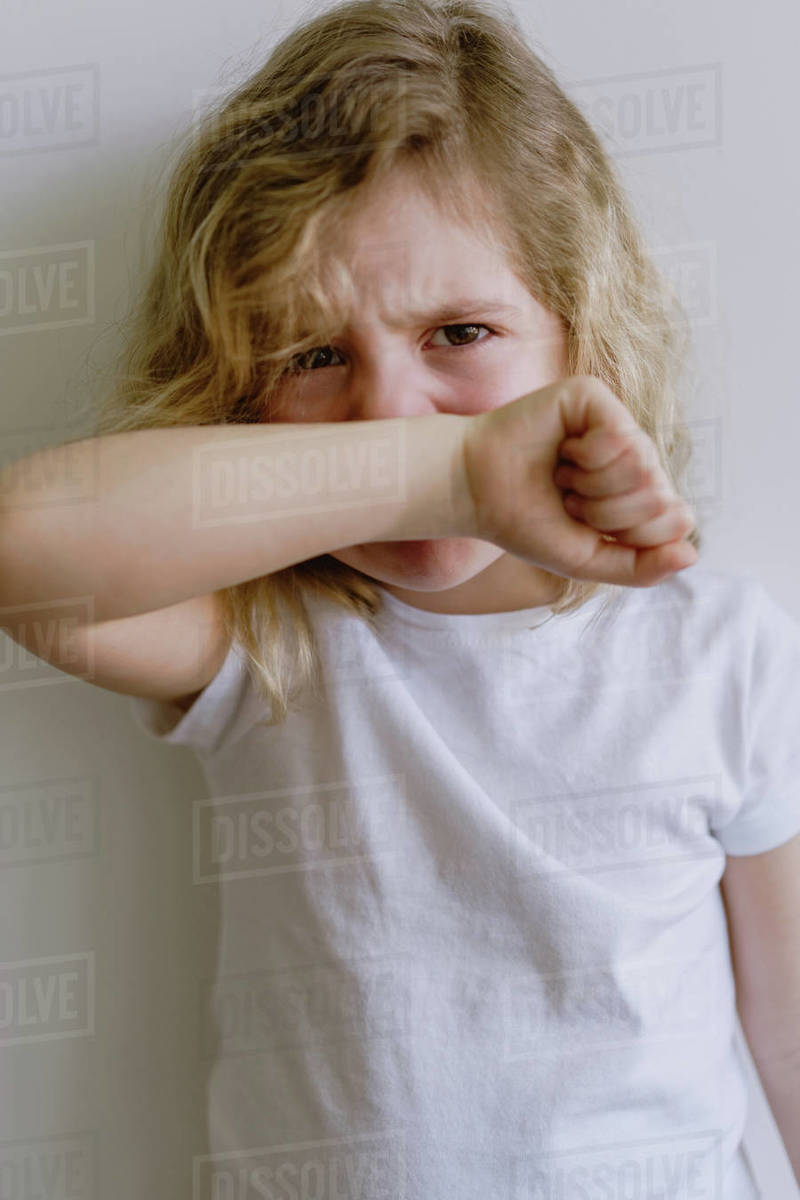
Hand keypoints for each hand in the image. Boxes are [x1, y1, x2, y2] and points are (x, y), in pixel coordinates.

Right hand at [460, 374, 697, 586]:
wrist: (474, 491)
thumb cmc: (525, 522)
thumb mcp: (588, 560)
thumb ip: (642, 567)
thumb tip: (692, 553)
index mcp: (640, 489)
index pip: (676, 518)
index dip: (629, 534)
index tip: (584, 526)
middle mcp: (636, 453)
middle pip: (661, 494)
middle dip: (607, 512)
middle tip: (568, 500)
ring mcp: (617, 422)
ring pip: (643, 465)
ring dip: (593, 486)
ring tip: (562, 476)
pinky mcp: (594, 397)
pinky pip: (621, 436)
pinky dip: (587, 457)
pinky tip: (562, 451)